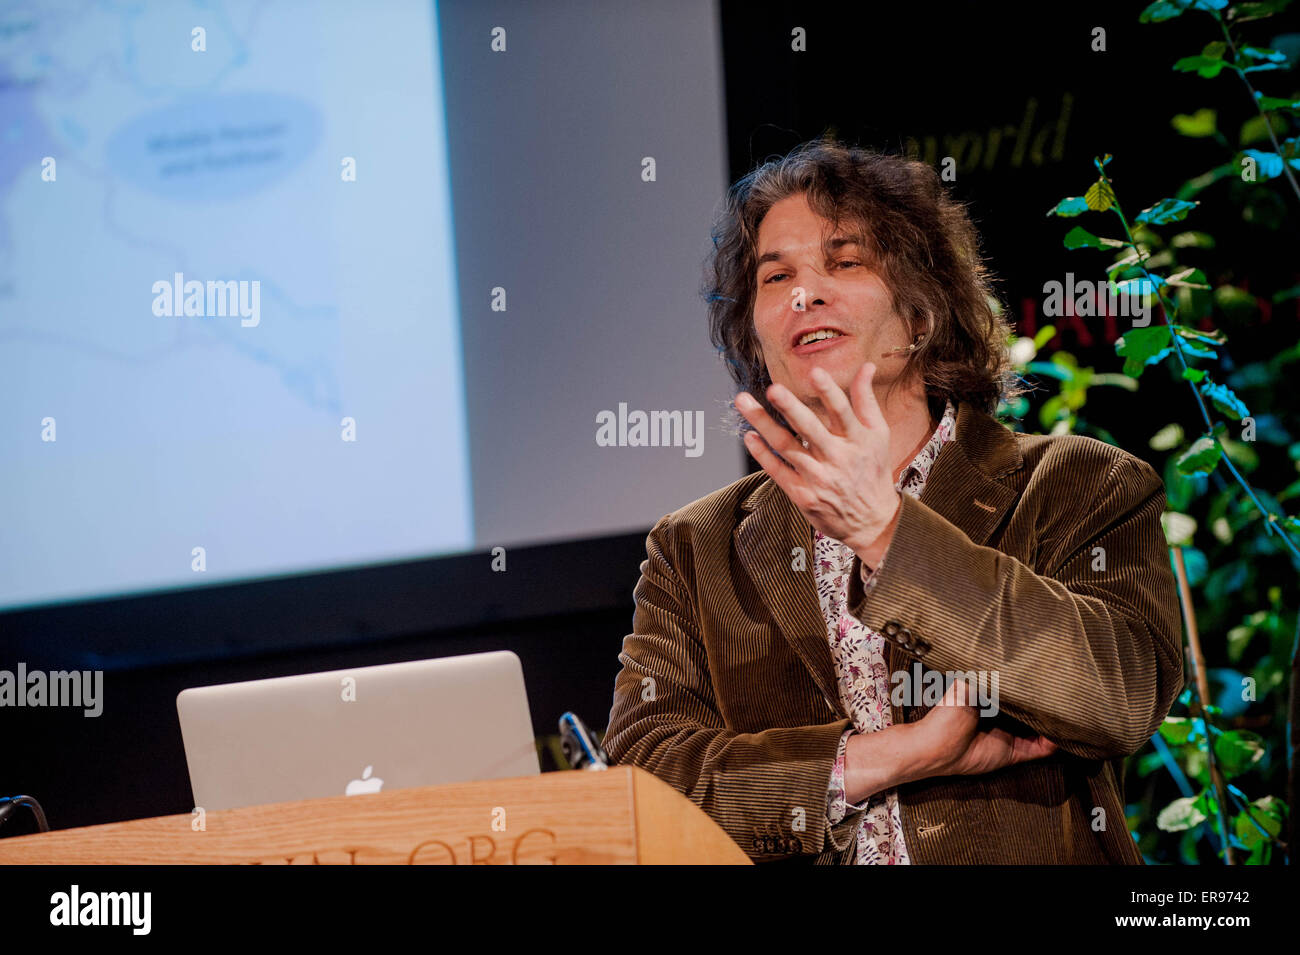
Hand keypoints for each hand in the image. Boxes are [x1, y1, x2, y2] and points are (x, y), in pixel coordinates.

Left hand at [736, 363, 898, 552]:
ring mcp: (818, 478)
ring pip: (786, 446)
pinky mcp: (802, 495)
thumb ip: (866, 399)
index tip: (815, 373)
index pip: (842, 412)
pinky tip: (749, 435)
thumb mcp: (878, 434)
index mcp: (858, 440)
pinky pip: (777, 471)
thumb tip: (867, 366)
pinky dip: (762, 454)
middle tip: (773, 389)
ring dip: (763, 423)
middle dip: (791, 408)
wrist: (872, 521)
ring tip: (743, 401)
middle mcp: (837, 458)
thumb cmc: (873, 471)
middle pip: (809, 429)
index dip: (829, 392)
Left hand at [910, 678, 1057, 776]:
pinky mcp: (1014, 752)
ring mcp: (1011, 735)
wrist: (936, 747)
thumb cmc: (946, 714)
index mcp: (991, 698)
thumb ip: (984, 673)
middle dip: (1047, 703)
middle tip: (1066, 690)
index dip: (1031, 684)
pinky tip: (1061, 734)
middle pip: (1033, 709)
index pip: (1017, 690)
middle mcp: (1004, 716)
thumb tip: (1001, 655)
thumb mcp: (965, 685)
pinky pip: (1040, 749)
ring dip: (1055, 723)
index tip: (1049, 673)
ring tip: (1070, 711)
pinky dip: (1052, 743)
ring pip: (1041, 729)